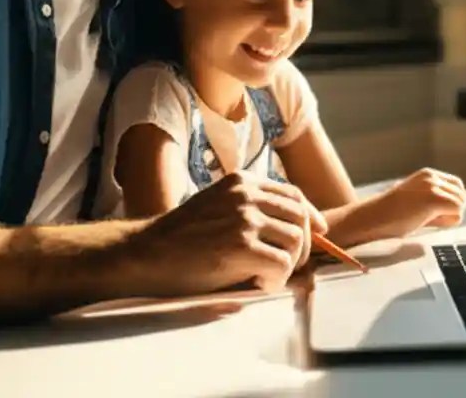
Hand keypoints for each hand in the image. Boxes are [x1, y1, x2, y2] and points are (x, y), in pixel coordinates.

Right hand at [121, 172, 328, 294]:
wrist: (146, 253)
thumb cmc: (181, 238)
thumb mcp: (218, 209)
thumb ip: (251, 212)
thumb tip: (296, 232)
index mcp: (242, 182)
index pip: (293, 195)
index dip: (311, 216)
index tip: (319, 233)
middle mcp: (246, 194)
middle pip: (301, 217)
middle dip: (303, 246)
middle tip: (289, 266)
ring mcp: (244, 218)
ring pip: (296, 241)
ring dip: (288, 264)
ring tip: (266, 275)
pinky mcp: (240, 245)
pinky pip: (281, 264)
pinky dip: (276, 279)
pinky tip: (257, 283)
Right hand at [366, 168, 465, 239]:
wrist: (373, 218)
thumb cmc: (391, 215)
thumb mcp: (415, 199)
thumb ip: (433, 199)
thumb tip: (455, 209)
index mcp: (427, 174)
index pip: (456, 185)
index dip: (450, 202)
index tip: (433, 212)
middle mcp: (432, 177)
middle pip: (461, 194)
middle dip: (451, 209)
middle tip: (431, 219)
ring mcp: (433, 187)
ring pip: (460, 204)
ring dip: (448, 216)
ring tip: (426, 220)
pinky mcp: (434, 199)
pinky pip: (457, 212)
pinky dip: (447, 222)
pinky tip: (428, 222)